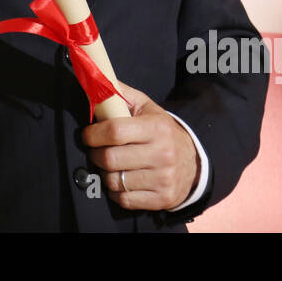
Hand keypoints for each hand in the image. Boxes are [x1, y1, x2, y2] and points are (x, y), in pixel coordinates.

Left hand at [81, 80, 198, 210]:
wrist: (194, 163)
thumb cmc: (162, 132)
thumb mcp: (147, 108)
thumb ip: (122, 94)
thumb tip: (97, 80)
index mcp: (157, 128)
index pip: (115, 131)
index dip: (93, 134)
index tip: (87, 135)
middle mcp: (162, 154)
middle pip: (110, 158)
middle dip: (95, 155)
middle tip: (95, 151)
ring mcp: (163, 179)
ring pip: (114, 181)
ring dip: (105, 174)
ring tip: (109, 166)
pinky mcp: (162, 199)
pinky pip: (124, 200)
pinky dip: (115, 192)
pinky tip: (120, 181)